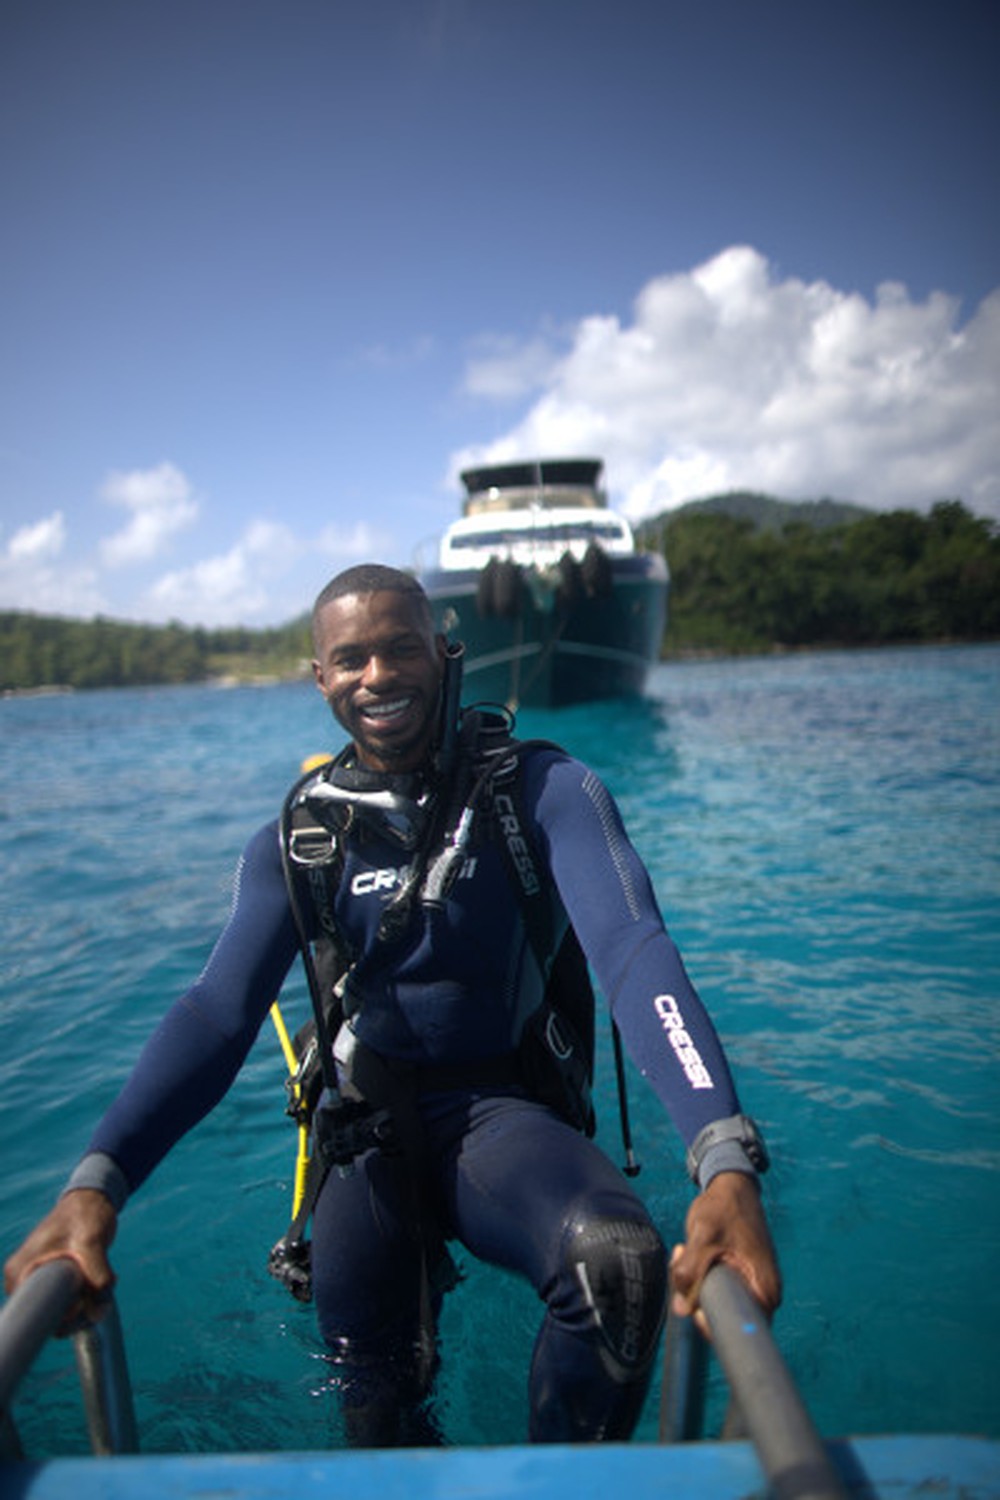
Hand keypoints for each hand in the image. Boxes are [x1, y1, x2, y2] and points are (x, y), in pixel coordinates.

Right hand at [4, 1190, 118, 1330]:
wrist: (93, 1198)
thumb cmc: (86, 1214)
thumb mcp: (91, 1243)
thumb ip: (97, 1278)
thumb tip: (97, 1313)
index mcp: (20, 1271)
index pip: (30, 1316)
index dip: (58, 1320)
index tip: (81, 1305)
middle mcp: (24, 1278)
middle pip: (48, 1318)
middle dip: (78, 1312)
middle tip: (100, 1295)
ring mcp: (39, 1279)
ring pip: (62, 1311)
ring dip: (87, 1304)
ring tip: (106, 1281)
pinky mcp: (54, 1279)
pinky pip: (70, 1301)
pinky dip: (89, 1297)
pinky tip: (103, 1281)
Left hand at [670, 1171, 781, 1334]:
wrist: (732, 1186)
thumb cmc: (725, 1208)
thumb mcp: (703, 1237)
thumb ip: (690, 1271)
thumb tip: (680, 1309)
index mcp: (764, 1291)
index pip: (736, 1330)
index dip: (707, 1322)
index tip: (689, 1296)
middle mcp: (762, 1294)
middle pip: (722, 1316)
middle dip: (694, 1294)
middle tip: (681, 1260)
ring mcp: (750, 1285)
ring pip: (713, 1300)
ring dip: (692, 1280)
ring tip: (685, 1248)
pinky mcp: (739, 1276)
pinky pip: (713, 1287)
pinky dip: (697, 1273)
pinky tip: (689, 1250)